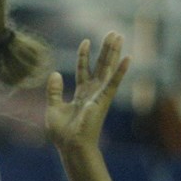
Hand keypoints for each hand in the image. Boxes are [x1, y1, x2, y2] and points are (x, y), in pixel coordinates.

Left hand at [44, 33, 129, 153]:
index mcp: (81, 94)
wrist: (71, 147)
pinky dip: (120, 71)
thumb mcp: (53, 107)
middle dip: (106, 49)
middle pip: (100, 66)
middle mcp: (92, 92)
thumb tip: (55, 73)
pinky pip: (113, 82)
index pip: (83, 70)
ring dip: (113, 53)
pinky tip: (127, 58)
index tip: (85, 41)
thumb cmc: (63, 133)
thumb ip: (54, 90)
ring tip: (119, 36)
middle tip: (113, 33)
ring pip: (107, 69)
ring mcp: (99, 95)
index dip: (84, 55)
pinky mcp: (103, 100)